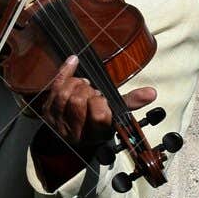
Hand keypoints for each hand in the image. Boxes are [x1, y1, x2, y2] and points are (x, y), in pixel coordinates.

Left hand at [29, 53, 156, 153]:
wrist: (71, 132)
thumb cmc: (95, 120)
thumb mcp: (114, 114)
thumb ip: (131, 102)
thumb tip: (152, 92)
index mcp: (95, 135)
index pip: (99, 115)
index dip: (100, 102)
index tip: (102, 98)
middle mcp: (75, 133)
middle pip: (78, 102)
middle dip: (86, 91)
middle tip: (91, 90)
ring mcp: (58, 124)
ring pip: (64, 94)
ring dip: (75, 83)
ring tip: (83, 85)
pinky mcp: (46, 113)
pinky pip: (53, 87)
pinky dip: (64, 71)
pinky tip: (74, 62)